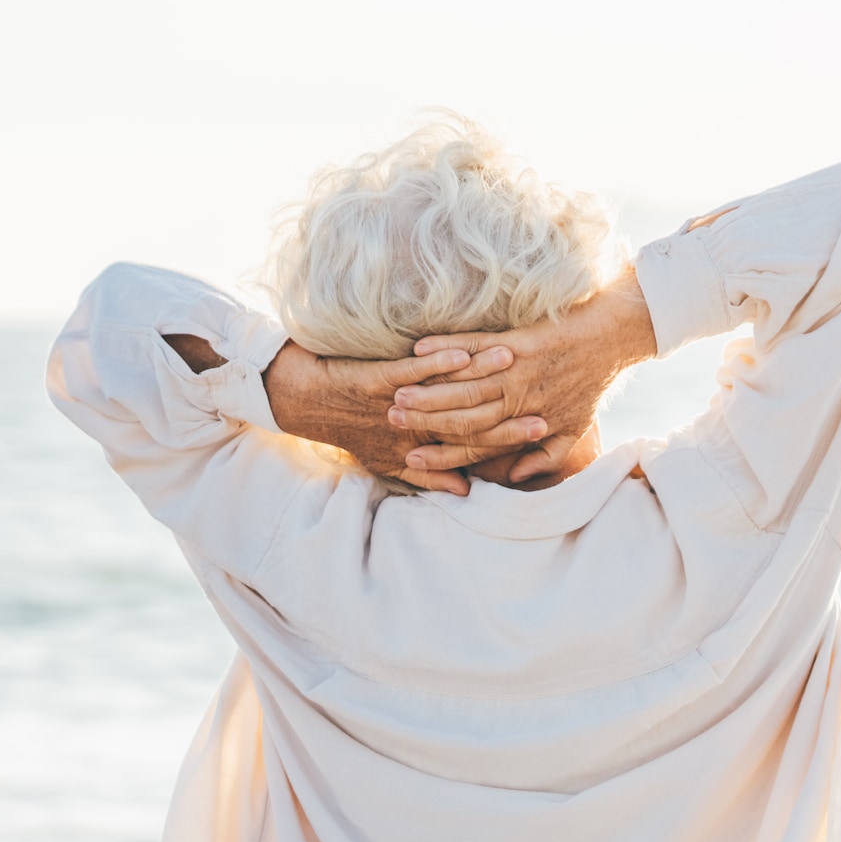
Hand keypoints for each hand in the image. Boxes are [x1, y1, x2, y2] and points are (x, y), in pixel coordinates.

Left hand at [258, 341, 545, 494]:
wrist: (297, 402)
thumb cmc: (346, 429)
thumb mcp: (388, 459)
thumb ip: (430, 474)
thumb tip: (462, 491)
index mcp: (418, 449)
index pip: (472, 446)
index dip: (508, 440)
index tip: (541, 430)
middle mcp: (410, 431)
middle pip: (467, 424)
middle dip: (507, 416)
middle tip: (543, 407)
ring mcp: (394, 406)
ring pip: (443, 396)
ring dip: (479, 378)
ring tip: (514, 363)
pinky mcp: (375, 381)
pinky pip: (411, 372)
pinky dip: (439, 362)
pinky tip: (465, 350)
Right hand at [390, 268, 656, 488]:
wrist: (609, 341)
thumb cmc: (589, 386)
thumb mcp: (572, 431)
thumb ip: (542, 457)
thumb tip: (514, 477)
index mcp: (526, 424)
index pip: (478, 447)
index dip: (443, 457)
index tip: (411, 462)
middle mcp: (518, 401)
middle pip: (463, 418)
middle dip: (424, 424)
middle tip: (390, 426)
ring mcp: (516, 370)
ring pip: (464, 386)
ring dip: (428, 391)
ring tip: (396, 395)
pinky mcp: (517, 340)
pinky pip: (475, 345)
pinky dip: (447, 348)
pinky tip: (420, 348)